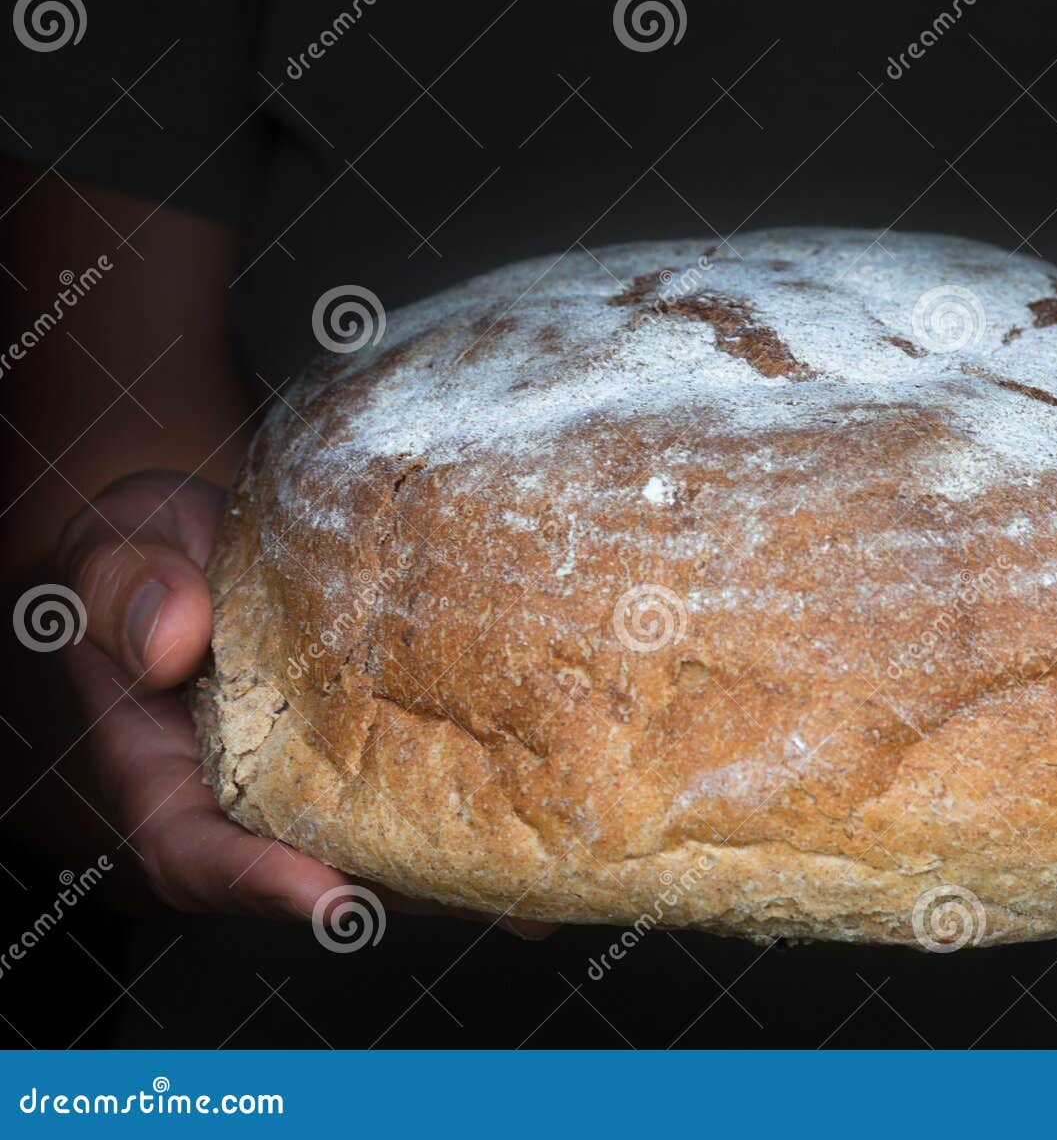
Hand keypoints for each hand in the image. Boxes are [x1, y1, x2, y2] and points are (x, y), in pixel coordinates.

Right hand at [56, 470, 555, 937]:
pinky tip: (558, 822)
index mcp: (163, 769)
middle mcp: (247, 795)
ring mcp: (318, 779)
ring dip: (461, 876)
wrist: (204, 532)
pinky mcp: (375, 746)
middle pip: (321, 870)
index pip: (196, 848)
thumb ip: (128, 589)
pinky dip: (482, 812)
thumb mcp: (118, 548)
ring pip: (384, 846)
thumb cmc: (150, 548)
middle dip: (406, 894)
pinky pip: (422, 786)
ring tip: (544, 891)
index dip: (259, 882)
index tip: (330, 898)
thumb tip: (172, 636)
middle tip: (492, 905)